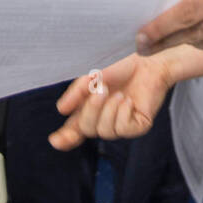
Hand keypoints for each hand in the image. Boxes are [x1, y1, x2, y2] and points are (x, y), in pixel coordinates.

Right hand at [48, 54, 171, 149]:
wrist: (147, 61)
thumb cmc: (120, 68)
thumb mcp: (92, 78)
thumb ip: (77, 93)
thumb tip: (61, 110)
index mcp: (90, 110)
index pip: (74, 129)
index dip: (64, 137)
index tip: (55, 140)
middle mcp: (104, 120)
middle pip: (87, 129)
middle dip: (91, 110)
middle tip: (101, 89)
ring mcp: (121, 125)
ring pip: (105, 131)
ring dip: (109, 109)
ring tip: (119, 93)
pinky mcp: (138, 126)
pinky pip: (123, 129)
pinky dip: (123, 113)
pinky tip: (128, 101)